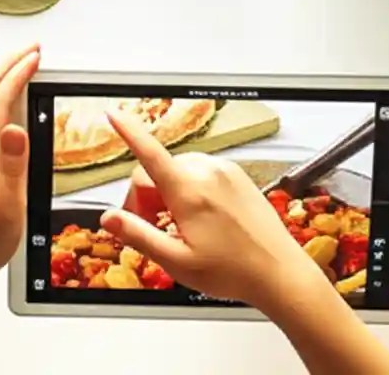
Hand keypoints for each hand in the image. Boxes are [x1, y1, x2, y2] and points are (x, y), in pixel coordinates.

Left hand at [0, 44, 40, 286]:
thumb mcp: (6, 209)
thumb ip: (13, 167)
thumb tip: (17, 128)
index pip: (0, 101)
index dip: (18, 73)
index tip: (36, 56)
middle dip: (9, 65)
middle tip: (33, 50)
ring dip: (3, 79)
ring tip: (24, 67)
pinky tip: (10, 106)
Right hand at [101, 110, 325, 310]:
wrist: (280, 274)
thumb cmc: (232, 271)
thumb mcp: (176, 261)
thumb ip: (138, 235)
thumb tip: (108, 218)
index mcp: (189, 191)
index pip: (149, 153)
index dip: (128, 132)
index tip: (114, 114)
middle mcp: (208, 173)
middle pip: (157, 169)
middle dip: (146, 195)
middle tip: (152, 227)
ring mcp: (225, 172)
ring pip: (178, 169)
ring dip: (168, 191)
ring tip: (179, 225)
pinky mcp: (237, 176)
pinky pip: (200, 172)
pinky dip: (190, 188)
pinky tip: (199, 218)